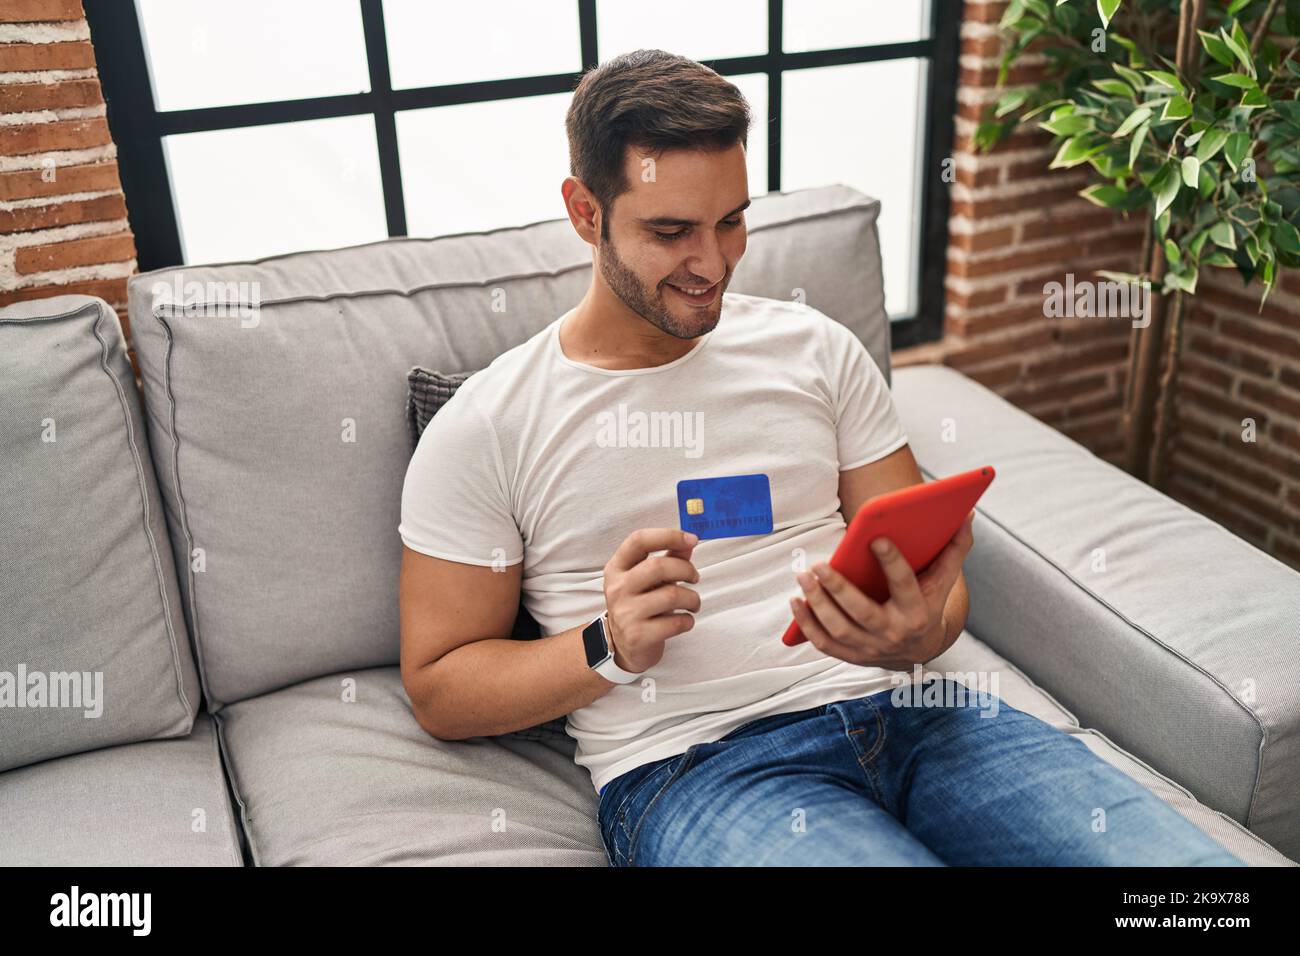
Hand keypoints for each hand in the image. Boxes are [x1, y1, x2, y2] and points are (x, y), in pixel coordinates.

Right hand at [601, 528, 700, 674]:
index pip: (639, 540)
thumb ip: (668, 558)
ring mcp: (626, 613)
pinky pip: (675, 622)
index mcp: (617, 568)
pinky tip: (684, 620)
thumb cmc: (639, 605)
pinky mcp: (638, 636)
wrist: (623, 646)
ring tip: (692, 603)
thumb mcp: (647, 579)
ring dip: (692, 598)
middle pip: (658, 567)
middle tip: (695, 578)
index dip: (668, 536)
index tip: (692, 539)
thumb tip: (688, 541)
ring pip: (672, 595)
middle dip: (686, 570)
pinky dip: (688, 620)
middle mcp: (617, 588)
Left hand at [789, 511, 974, 668]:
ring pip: (839, 629)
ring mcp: (870, 649)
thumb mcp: (942, 580)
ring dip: (817, 604)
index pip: (904, 585)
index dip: (892, 562)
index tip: (876, 537)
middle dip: (839, 589)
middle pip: (863, 613)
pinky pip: (824, 644)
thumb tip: (967, 513)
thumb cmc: (927, 602)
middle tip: (818, 565)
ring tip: (803, 576)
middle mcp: (894, 634)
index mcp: (917, 612)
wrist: (919, 649)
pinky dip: (807, 624)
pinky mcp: (850, 657)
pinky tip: (796, 601)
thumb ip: (954, 548)